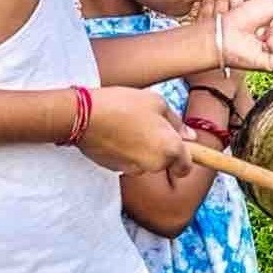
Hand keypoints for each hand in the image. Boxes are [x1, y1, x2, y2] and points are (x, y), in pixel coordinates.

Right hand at [75, 84, 190, 176]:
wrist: (83, 115)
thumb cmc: (122, 104)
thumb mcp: (156, 102)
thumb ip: (176, 122)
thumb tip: (189, 136)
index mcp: (170, 148)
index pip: (186, 167)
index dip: (183, 158)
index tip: (179, 147)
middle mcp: (154, 164)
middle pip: (164, 163)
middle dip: (160, 149)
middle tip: (149, 125)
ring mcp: (134, 169)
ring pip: (145, 163)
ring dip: (142, 149)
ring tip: (129, 126)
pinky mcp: (115, 169)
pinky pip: (127, 162)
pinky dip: (125, 152)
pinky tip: (115, 134)